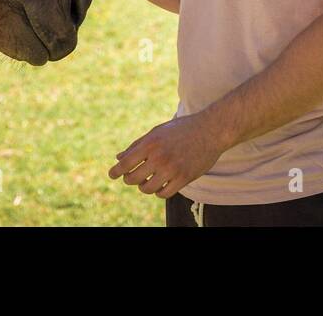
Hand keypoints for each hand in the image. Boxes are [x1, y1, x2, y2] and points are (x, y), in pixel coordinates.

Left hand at [108, 112, 229, 198]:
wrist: (210, 130)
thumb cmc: (181, 129)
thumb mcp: (157, 132)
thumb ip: (137, 145)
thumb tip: (118, 158)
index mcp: (150, 143)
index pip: (125, 163)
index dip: (116, 171)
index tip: (112, 175)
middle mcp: (159, 157)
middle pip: (133, 178)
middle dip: (129, 179)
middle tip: (131, 177)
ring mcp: (172, 169)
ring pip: (147, 188)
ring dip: (144, 186)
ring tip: (146, 180)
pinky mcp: (184, 178)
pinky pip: (163, 193)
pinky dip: (158, 191)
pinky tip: (160, 185)